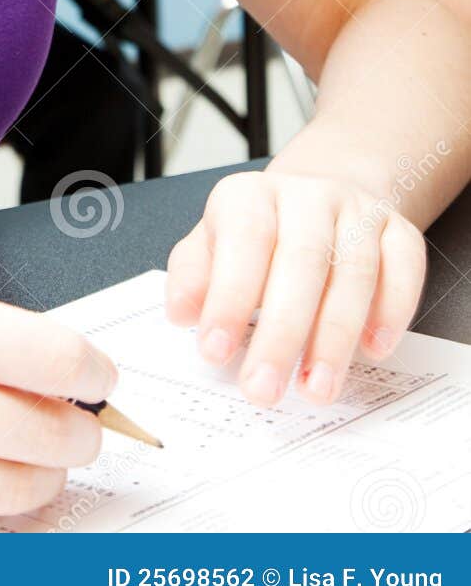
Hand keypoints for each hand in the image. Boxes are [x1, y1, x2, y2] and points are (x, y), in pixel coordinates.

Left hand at [164, 170, 427, 408]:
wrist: (316, 200)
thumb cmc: (256, 237)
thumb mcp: (211, 246)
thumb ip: (193, 276)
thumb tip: (182, 313)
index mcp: (251, 196)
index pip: (243, 239)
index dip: (230, 296)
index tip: (215, 352)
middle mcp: (307, 196)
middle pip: (301, 260)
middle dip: (282, 333)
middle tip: (264, 389)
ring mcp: (357, 211)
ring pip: (354, 270)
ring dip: (335, 337)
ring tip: (315, 388)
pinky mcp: (397, 231)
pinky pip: (404, 267)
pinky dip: (392, 310)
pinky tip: (374, 350)